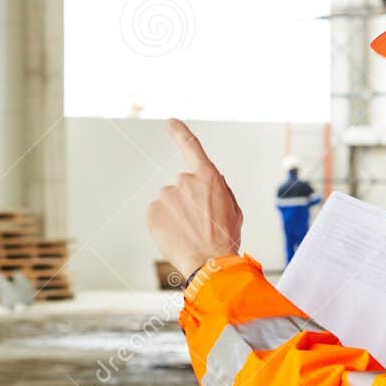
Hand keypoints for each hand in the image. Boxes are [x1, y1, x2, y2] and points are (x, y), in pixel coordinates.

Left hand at [146, 119, 243, 277]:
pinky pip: (157, 214)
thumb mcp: (233, 209)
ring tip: (189, 233)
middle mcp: (185, 181)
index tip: (170, 122)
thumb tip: (210, 181)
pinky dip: (164, 223)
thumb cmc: (225, 238)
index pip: (192, 147)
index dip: (180, 132)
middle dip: (188, 201)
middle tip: (200, 223)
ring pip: (169, 202)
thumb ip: (220, 189)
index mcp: (208, 178)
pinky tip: (176, 236)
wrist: (210, 263)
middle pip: (183, 186)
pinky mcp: (152, 211)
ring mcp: (166, 195)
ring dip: (176, 213)